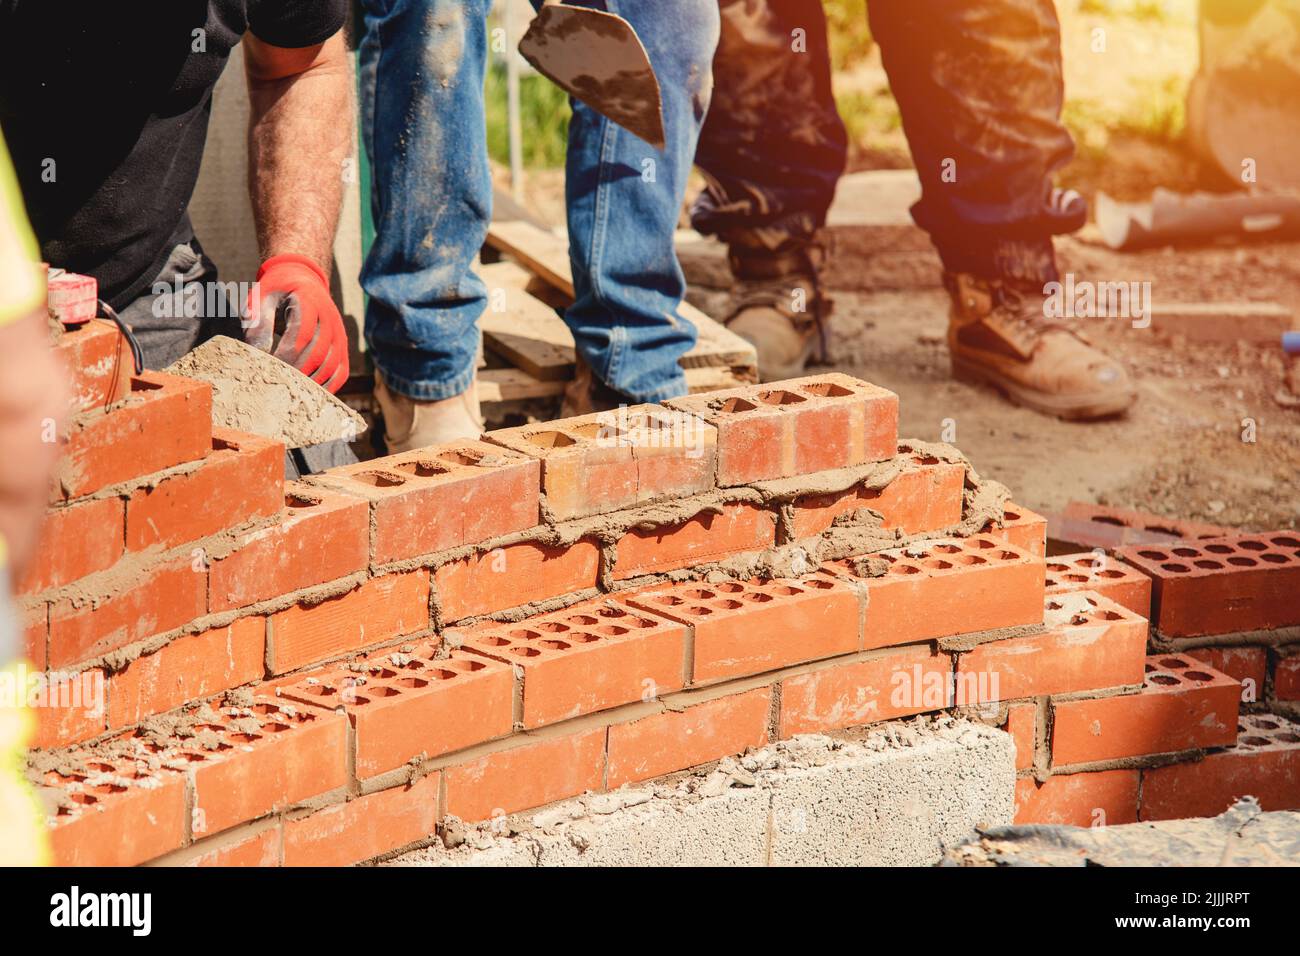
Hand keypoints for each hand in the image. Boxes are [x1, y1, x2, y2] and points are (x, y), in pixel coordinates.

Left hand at [244, 254, 348, 392]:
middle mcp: (330, 317)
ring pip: (332, 364)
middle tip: (277, 383)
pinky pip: (341, 371)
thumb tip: (258, 351)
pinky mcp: (342, 347)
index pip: (302, 333)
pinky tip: (309, 392)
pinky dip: (328, 386)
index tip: (269, 367)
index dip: (286, 354)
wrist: (303, 279)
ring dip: (312, 381)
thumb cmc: (278, 291)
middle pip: (318, 352)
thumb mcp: (262, 296)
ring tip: (291, 390)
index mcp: (309, 300)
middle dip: (297, 371)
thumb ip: (258, 319)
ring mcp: (340, 333)